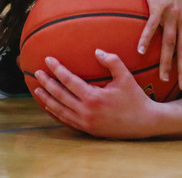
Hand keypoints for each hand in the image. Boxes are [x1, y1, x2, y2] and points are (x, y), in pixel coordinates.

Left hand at [33, 51, 158, 138]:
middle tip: (37, 73)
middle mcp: (86, 112)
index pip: (69, 81)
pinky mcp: (88, 130)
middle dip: (47, 83)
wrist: (144, 123)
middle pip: (60, 95)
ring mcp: (86, 123)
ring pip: (60, 110)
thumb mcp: (126, 77)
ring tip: (37, 90)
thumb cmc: (135, 98)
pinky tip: (50, 107)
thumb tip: (96, 51)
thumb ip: (112, 61)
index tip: (48, 59)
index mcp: (93, 98)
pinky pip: (67, 121)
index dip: (57, 69)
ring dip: (47, 99)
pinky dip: (56, 113)